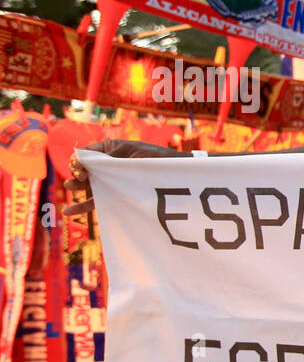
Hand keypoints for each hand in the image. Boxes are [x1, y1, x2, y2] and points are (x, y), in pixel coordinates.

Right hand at [64, 138, 183, 216]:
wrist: (176, 174)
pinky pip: (97, 200)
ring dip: (76, 186)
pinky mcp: (116, 194)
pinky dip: (83, 206)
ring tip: (70, 187)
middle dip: (77, 173)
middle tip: (81, 178)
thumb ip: (106, 157)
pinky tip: (68, 211)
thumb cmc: (155, 158)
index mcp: (109, 150)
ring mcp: (111, 181)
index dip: (79, 160)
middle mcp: (107, 166)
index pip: (85, 154)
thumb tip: (78, 158)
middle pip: (83, 170)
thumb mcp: (129, 152)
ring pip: (88, 185)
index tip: (81, 168)